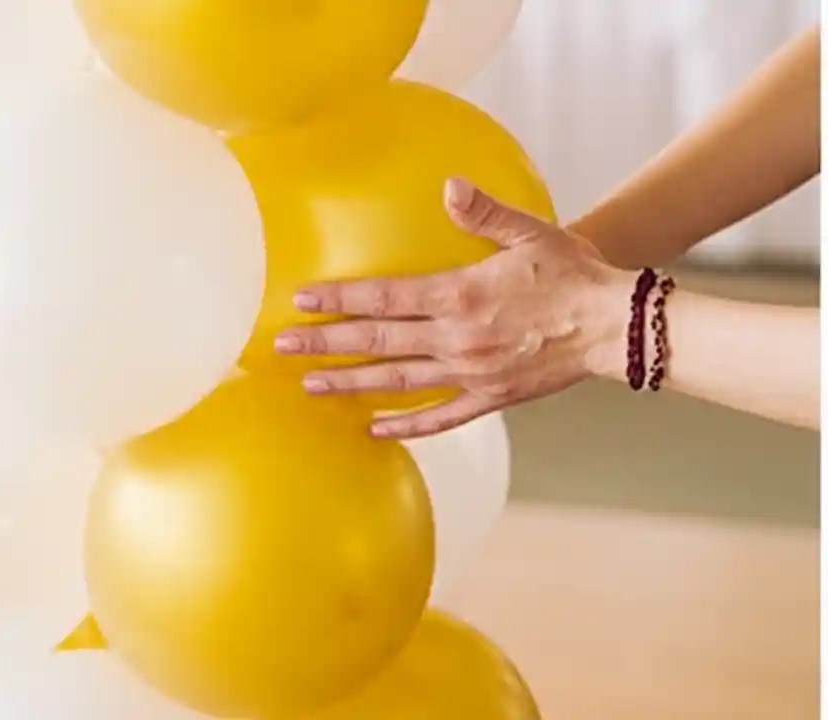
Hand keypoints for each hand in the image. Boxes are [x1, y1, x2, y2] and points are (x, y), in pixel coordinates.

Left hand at [274, 177, 631, 438]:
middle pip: (376, 343)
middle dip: (325, 345)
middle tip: (281, 350)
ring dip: (351, 384)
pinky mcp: (489, 398)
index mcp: (459, 296)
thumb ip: (483, 212)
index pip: (383, 298)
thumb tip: (448, 186)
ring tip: (311, 386)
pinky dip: (406, 425)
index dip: (339, 299)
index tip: (300, 300)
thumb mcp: (529, 231)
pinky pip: (440, 417)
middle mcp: (456, 339)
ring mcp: (470, 374)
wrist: (615, 326)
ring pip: (397, 382)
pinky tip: (375, 429)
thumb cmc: (570, 273)